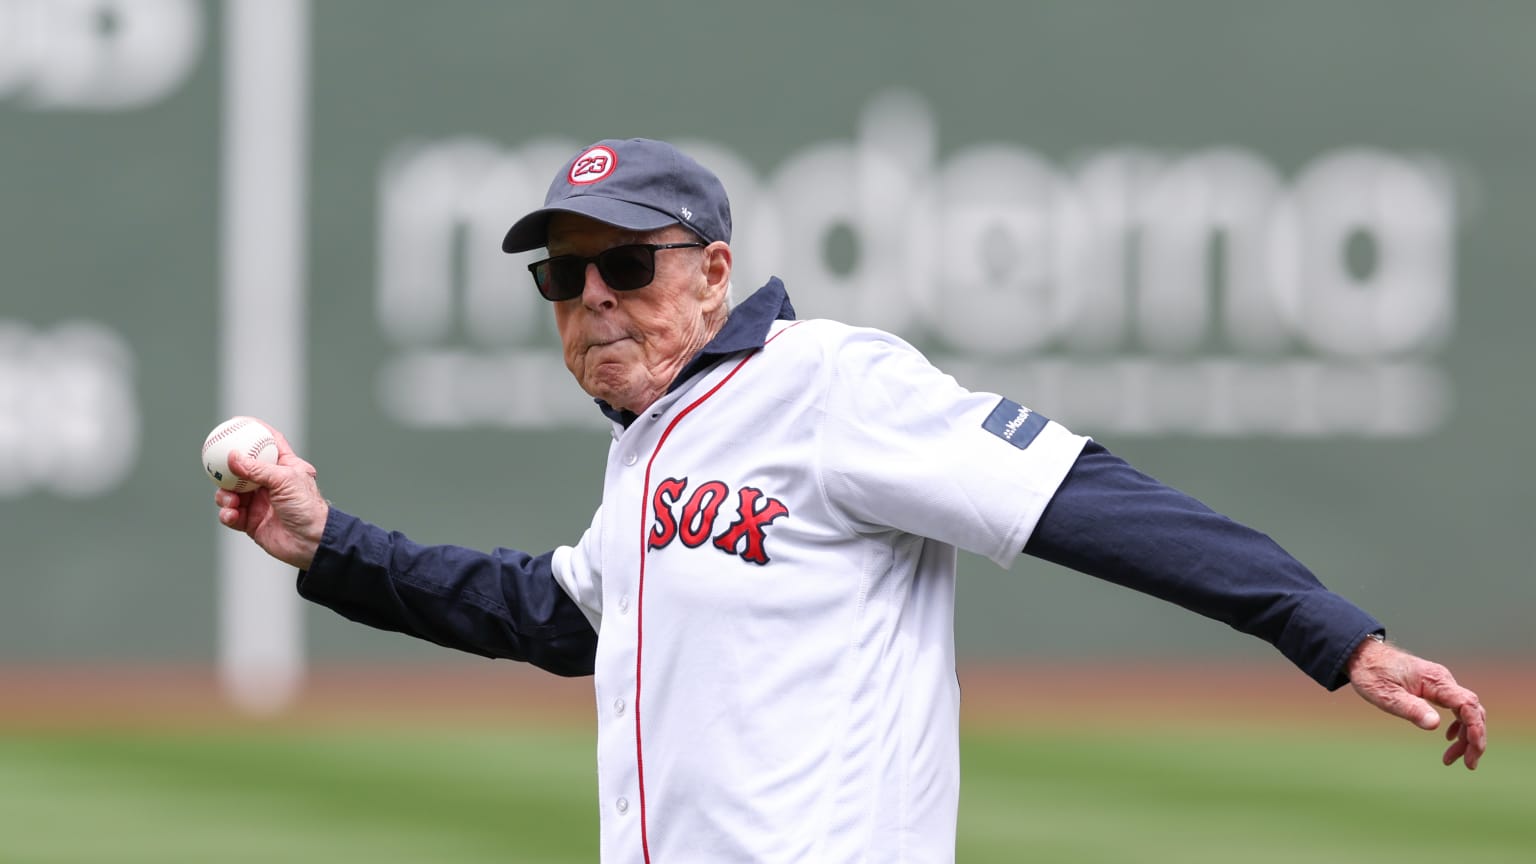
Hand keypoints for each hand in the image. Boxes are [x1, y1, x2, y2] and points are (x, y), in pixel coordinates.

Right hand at [212, 420, 328, 569]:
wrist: (311, 543)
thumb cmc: (307, 508)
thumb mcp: (285, 481)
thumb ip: (257, 468)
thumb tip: (232, 456)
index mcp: (284, 467)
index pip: (269, 443)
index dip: (254, 430)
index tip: (236, 421)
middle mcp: (270, 483)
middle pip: (241, 468)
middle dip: (226, 468)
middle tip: (214, 466)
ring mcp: (259, 502)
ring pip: (230, 492)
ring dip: (224, 495)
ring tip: (230, 500)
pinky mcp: (251, 522)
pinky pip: (231, 514)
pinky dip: (227, 513)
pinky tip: (231, 515)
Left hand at [1348, 636, 1486, 769]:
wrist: (1363, 655)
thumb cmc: (1373, 673)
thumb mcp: (1386, 695)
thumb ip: (1411, 708)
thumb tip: (1435, 724)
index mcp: (1436, 681)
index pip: (1467, 705)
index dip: (1475, 729)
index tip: (1473, 751)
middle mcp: (1444, 681)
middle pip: (1473, 711)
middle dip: (1474, 739)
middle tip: (1467, 764)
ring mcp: (1441, 684)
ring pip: (1466, 712)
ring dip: (1466, 735)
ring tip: (1452, 758)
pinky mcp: (1435, 687)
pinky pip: (1456, 708)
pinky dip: (1458, 725)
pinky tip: (1449, 738)